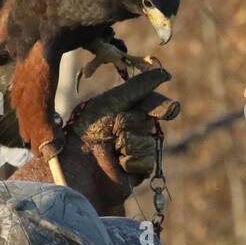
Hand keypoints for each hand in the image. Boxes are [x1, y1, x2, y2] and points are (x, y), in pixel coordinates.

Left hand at [11, 67, 178, 213]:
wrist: (76, 162)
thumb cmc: (87, 129)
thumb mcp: (111, 102)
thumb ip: (138, 87)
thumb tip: (166, 73)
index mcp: (129, 110)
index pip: (153, 103)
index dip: (160, 106)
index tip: (169, 110)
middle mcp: (136, 129)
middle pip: (149, 121)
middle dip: (128, 124)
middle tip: (110, 130)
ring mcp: (138, 150)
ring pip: (149, 142)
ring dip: (127, 144)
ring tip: (110, 150)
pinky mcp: (139, 171)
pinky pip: (147, 161)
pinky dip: (129, 161)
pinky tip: (116, 165)